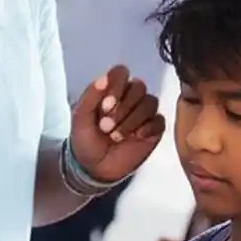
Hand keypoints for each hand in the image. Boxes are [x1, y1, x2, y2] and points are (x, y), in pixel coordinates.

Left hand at [70, 65, 165, 182]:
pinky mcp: (154, 129)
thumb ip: (91, 95)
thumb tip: (104, 77)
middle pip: (139, 87)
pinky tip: (136, 137)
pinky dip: (148, 127)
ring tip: (116, 136)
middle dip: (123, 108)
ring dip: (132, 119)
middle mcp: (130, 97)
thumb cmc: (85, 138)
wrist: (93, 167)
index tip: (105, 106)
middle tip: (106, 127)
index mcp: (112, 89)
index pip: (121, 72)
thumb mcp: (80, 116)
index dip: (116, 86)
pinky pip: (159, 120)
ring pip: (150, 103)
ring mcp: (144, 113)